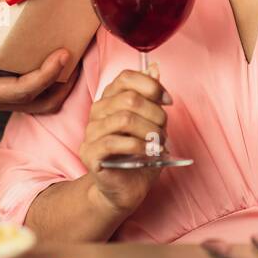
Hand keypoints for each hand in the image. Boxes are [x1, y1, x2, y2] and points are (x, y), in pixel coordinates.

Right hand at [0, 5, 72, 112]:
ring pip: (35, 100)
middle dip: (61, 85)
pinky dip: (47, 77)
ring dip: (58, 84)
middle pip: (35, 103)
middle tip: (78, 56)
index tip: (63, 54)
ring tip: (74, 57)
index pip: (20, 91)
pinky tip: (54, 54)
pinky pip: (28, 88)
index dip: (45, 76)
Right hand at [80, 67, 169, 214]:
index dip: (151, 86)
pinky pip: (114, 142)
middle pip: (129, 99)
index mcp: (110, 98)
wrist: (125, 189)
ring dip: (149, 132)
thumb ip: (151, 97)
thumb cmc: (139, 155)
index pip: (126, 77)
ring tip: (158, 144)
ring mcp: (90, 132)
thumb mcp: (150, 122)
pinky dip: (138, 146)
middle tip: (164, 131)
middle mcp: (97, 111)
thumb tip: (155, 68)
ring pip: (124, 119)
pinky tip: (147, 153)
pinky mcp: (89, 153)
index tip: (168, 101)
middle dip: (155, 114)